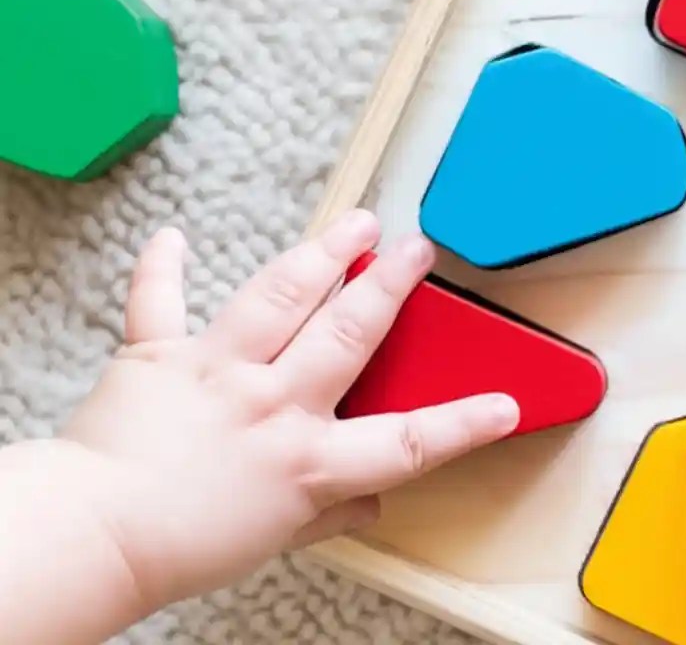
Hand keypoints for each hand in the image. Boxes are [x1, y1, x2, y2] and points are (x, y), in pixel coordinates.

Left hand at [7, 210, 517, 624]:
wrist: (93, 539)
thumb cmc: (179, 548)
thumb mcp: (275, 541)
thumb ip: (331, 515)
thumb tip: (370, 503)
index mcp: (307, 460)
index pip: (406, 441)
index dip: (464, 423)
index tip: (506, 404)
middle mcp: (272, 405)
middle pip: (348, 333)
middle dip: (391, 287)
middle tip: (418, 252)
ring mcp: (217, 371)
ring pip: (281, 296)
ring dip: (323, 254)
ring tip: (355, 224)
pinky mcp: (159, 353)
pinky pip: (162, 300)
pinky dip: (164, 266)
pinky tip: (174, 237)